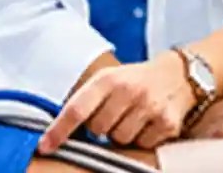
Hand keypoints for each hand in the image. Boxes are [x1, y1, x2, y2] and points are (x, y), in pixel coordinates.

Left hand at [38, 52, 194, 153]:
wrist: (178, 75)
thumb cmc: (134, 80)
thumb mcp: (108, 79)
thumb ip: (86, 100)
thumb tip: (57, 129)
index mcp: (108, 78)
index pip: (76, 109)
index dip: (58, 130)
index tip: (45, 146)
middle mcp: (129, 90)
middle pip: (98, 130)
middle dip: (102, 127)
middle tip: (114, 112)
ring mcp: (149, 106)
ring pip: (120, 140)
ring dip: (122, 134)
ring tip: (132, 116)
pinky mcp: (167, 123)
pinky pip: (142, 145)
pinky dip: (142, 138)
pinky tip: (148, 122)